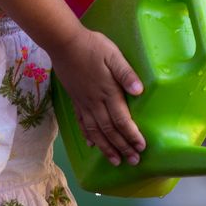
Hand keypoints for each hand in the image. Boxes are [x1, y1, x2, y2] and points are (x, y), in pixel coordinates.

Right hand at [48, 29, 145, 164]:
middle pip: (110, 131)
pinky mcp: (75, 101)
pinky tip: (91, 144)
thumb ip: (126, 73)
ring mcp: (84, 103)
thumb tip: (139, 91)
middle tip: (133, 161)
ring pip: (95, 132)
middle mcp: (95, 103)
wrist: (64, 43)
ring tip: (115, 161)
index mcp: (108, 92)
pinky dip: (88, 136)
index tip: (141, 147)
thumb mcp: (113, 55)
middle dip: (122, 147)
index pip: (122, 120)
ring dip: (106, 148)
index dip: (132, 135)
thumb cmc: (92, 46)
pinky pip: (81, 123)